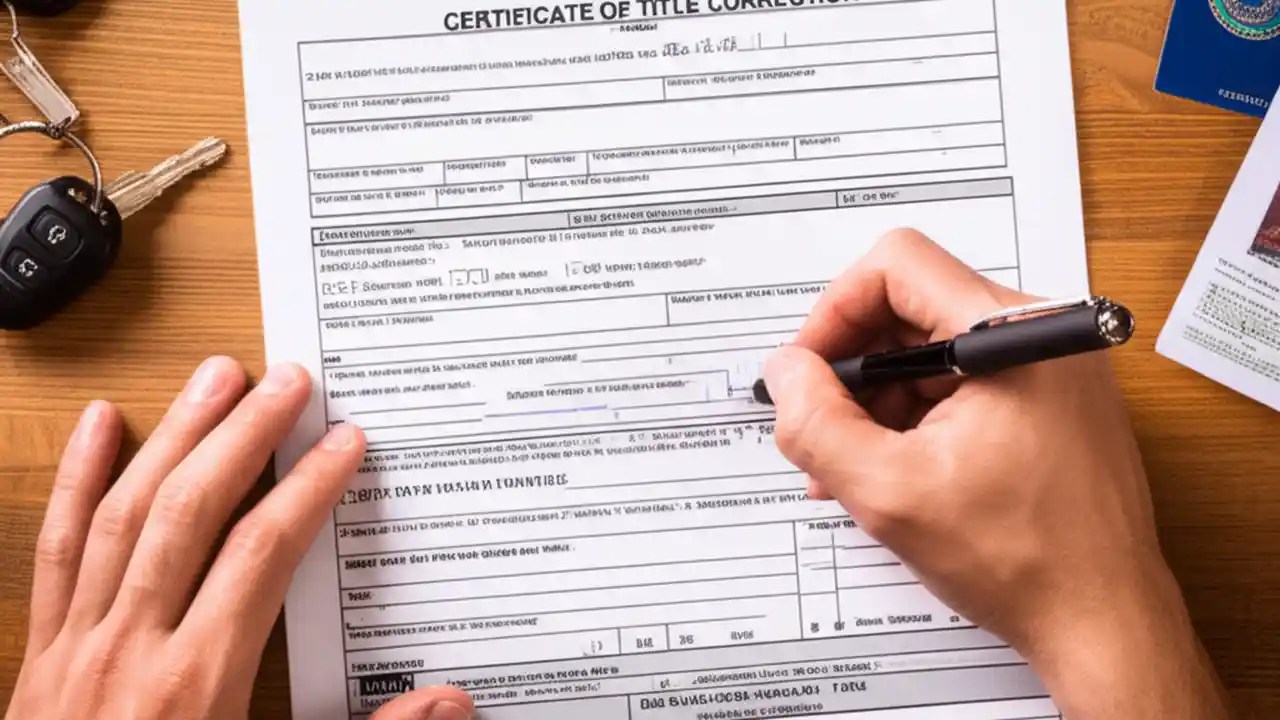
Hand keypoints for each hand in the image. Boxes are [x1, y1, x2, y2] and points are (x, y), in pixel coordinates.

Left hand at [6, 358, 473, 719]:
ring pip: (125, 515)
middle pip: (192, 512)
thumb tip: (449, 701)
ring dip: (173, 437)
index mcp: (200, 682)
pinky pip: (57, 550)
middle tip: (286, 379)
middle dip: (244, 436)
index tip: (343, 443)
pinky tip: (100, 425)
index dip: (309, 489)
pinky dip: (77, 481)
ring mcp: (79, 645)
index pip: (262, 555)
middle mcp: (133, 649)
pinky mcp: (40, 652)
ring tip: (214, 379)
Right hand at [762, 230, 1229, 718]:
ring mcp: (1051, 368)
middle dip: (852, 368)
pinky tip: (893, 471)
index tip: (809, 370)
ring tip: (854, 467)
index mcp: (1013, 335)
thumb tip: (786, 371)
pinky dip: (915, 418)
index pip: (897, 265)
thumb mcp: (888, 492)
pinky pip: (962, 383)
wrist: (1103, 623)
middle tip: (823, 427)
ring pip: (931, 349)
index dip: (835, 313)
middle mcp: (1040, 335)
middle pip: (911, 307)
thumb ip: (816, 423)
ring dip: (879, 400)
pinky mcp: (1050, 400)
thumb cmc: (1026, 560)